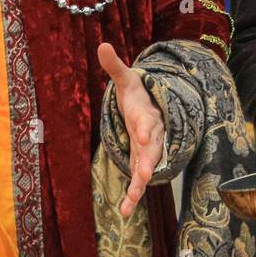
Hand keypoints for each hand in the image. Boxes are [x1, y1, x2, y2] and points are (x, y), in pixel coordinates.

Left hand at [97, 43, 163, 219]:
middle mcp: (152, 134)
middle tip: (144, 173)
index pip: (148, 120)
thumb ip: (115, 66)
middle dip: (148, 161)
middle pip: (153, 148)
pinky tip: (125, 211)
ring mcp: (149, 150)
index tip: (143, 135)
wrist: (154, 107)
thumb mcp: (126, 80)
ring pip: (147, 168)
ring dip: (140, 185)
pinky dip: (134, 195)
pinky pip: (140, 180)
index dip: (146, 128)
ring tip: (130, 203)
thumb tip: (101, 45)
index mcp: (146, 113)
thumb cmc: (136, 94)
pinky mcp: (142, 161)